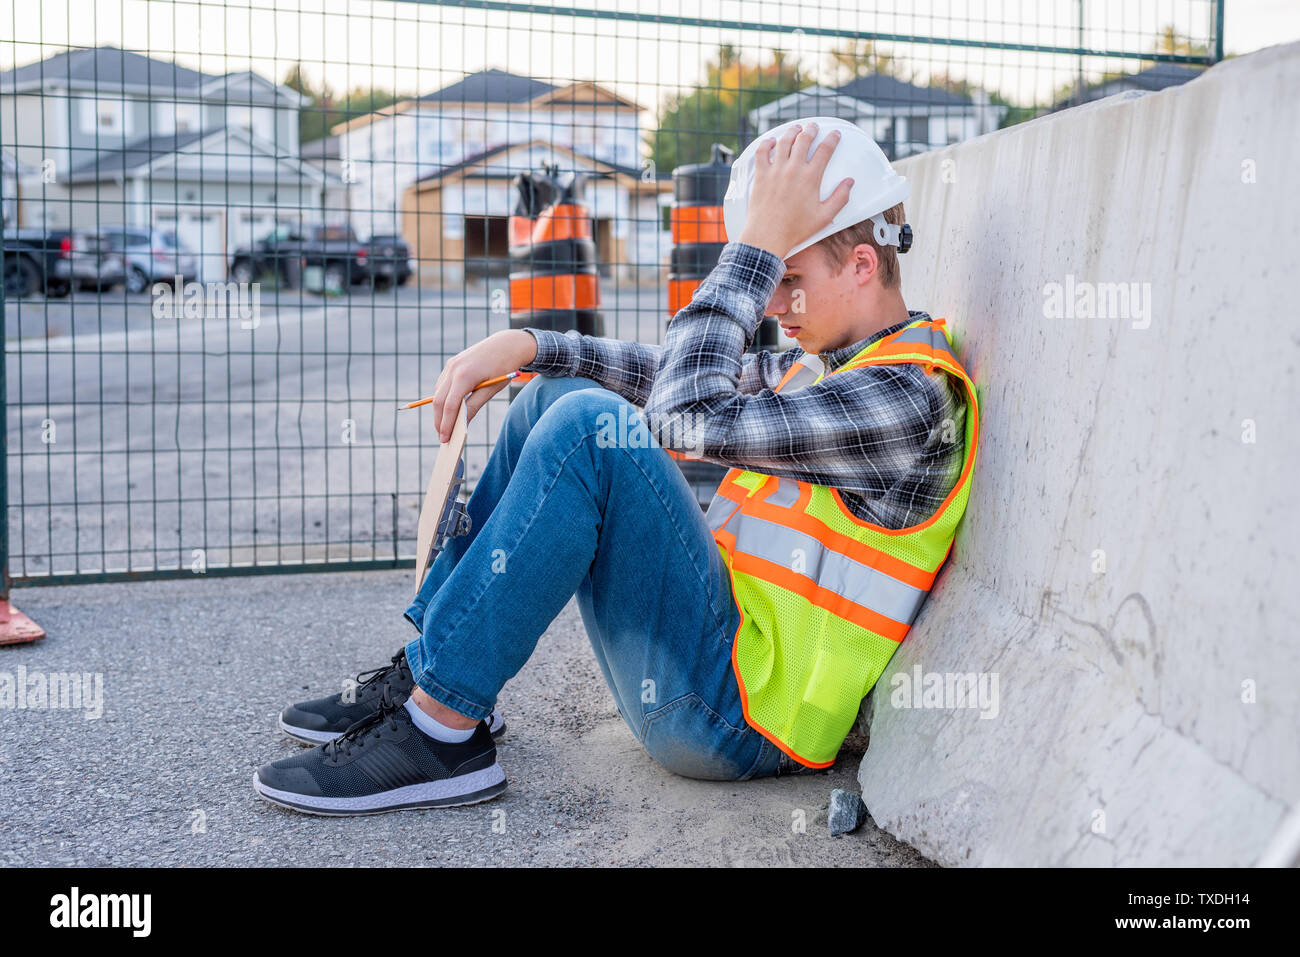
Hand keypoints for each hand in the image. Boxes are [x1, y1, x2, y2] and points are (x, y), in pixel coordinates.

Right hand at [429, 330, 535, 442]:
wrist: (507, 343)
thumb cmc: (504, 367)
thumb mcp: (492, 389)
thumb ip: (474, 406)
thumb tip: (462, 424)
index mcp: (464, 375)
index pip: (450, 405)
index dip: (446, 424)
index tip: (444, 439)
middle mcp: (453, 369)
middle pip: (439, 400)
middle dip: (439, 420)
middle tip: (442, 437)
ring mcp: (451, 365)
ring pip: (438, 392)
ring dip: (440, 410)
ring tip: (444, 426)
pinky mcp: (452, 363)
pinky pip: (442, 384)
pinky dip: (443, 398)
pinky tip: (448, 409)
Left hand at [736, 121, 852, 258]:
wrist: (768, 236)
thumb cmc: (796, 229)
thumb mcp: (824, 217)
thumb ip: (840, 198)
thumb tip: (849, 182)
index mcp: (811, 178)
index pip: (825, 150)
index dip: (832, 139)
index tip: (835, 134)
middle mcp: (793, 170)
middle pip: (804, 140)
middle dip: (811, 130)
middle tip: (814, 127)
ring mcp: (775, 171)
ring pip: (784, 142)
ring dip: (791, 132)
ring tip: (796, 128)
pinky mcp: (760, 175)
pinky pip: (761, 152)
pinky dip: (766, 143)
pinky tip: (771, 141)